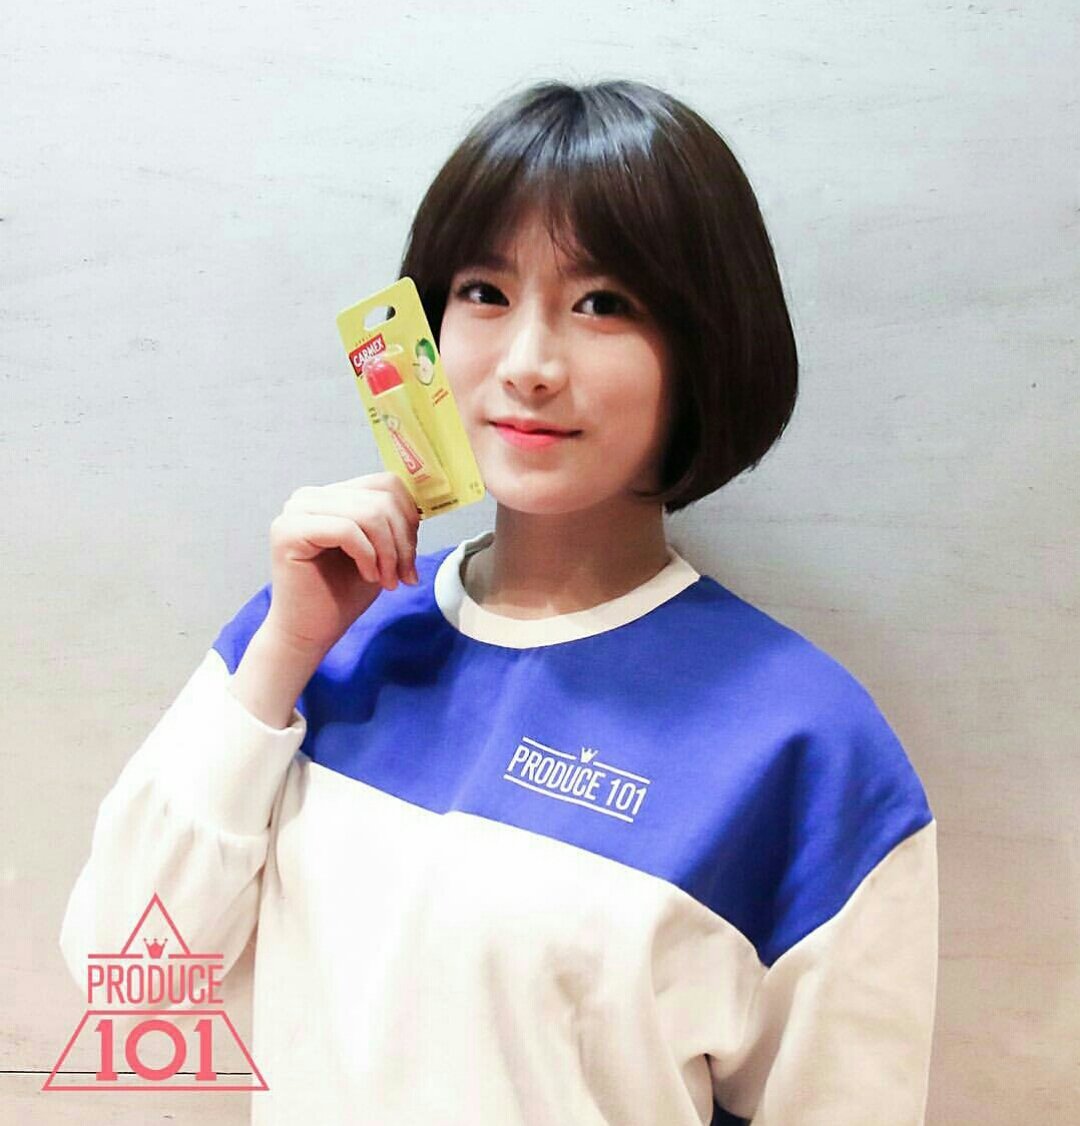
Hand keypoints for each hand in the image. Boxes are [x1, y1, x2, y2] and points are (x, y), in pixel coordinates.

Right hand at [261, 472, 420, 658]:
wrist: (310, 633)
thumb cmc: (341, 595)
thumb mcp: (379, 551)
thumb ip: (392, 524)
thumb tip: (419, 508)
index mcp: (331, 496)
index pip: (384, 484)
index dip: (408, 517)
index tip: (411, 554)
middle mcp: (310, 497)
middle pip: (380, 499)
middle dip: (402, 541)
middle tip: (403, 575)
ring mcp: (296, 512)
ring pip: (368, 513)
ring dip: (388, 552)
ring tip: (387, 580)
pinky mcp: (288, 531)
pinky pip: (347, 530)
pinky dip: (367, 556)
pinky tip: (368, 576)